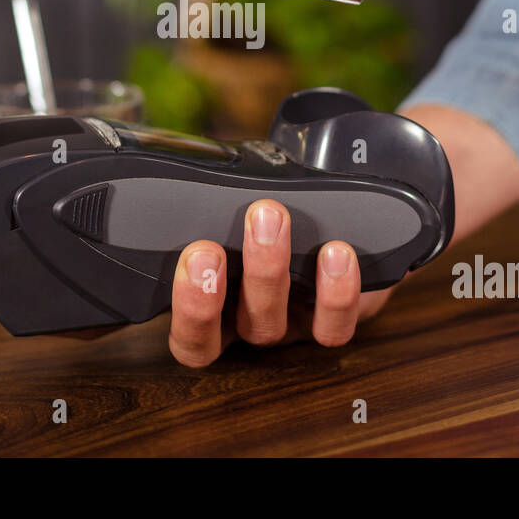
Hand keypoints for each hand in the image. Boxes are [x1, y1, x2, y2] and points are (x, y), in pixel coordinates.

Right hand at [167, 199, 394, 367]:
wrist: (327, 222)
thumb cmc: (265, 220)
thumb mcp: (232, 216)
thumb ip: (211, 212)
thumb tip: (182, 180)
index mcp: (213, 311)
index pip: (187, 337)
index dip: (187, 308)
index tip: (190, 259)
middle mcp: (246, 326)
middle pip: (222, 335)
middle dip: (210, 295)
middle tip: (209, 251)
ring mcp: (289, 328)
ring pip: (271, 327)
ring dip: (268, 275)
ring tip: (273, 221)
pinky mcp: (331, 323)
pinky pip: (333, 327)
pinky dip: (336, 293)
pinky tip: (335, 252)